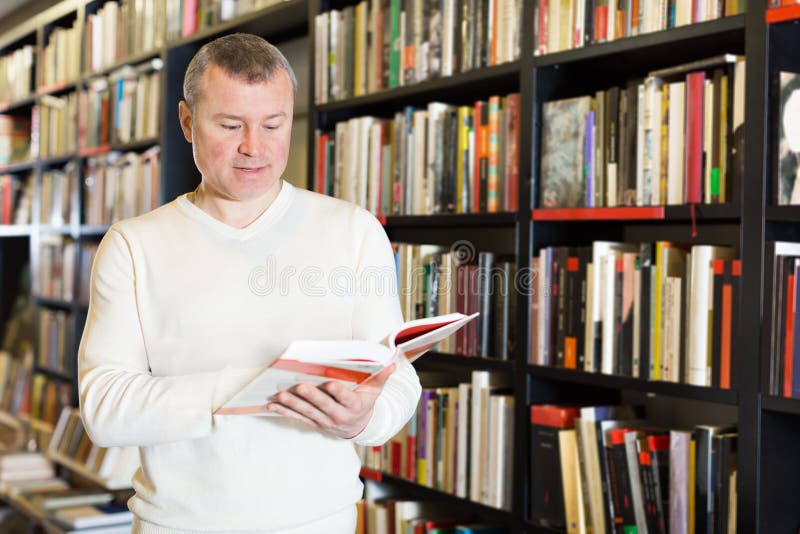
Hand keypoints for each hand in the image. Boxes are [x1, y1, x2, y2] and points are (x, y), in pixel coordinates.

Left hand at [265, 364, 395, 438]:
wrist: (359, 427)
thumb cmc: (365, 402)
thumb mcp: (375, 391)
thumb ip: (382, 377)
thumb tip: (393, 363)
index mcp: (354, 406)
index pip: (346, 398)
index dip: (339, 392)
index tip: (331, 384)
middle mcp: (339, 416)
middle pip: (323, 406)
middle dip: (310, 397)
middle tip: (299, 387)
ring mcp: (325, 421)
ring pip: (307, 413)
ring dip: (292, 404)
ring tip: (280, 396)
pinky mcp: (314, 423)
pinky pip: (298, 418)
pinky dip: (284, 412)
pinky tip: (272, 406)